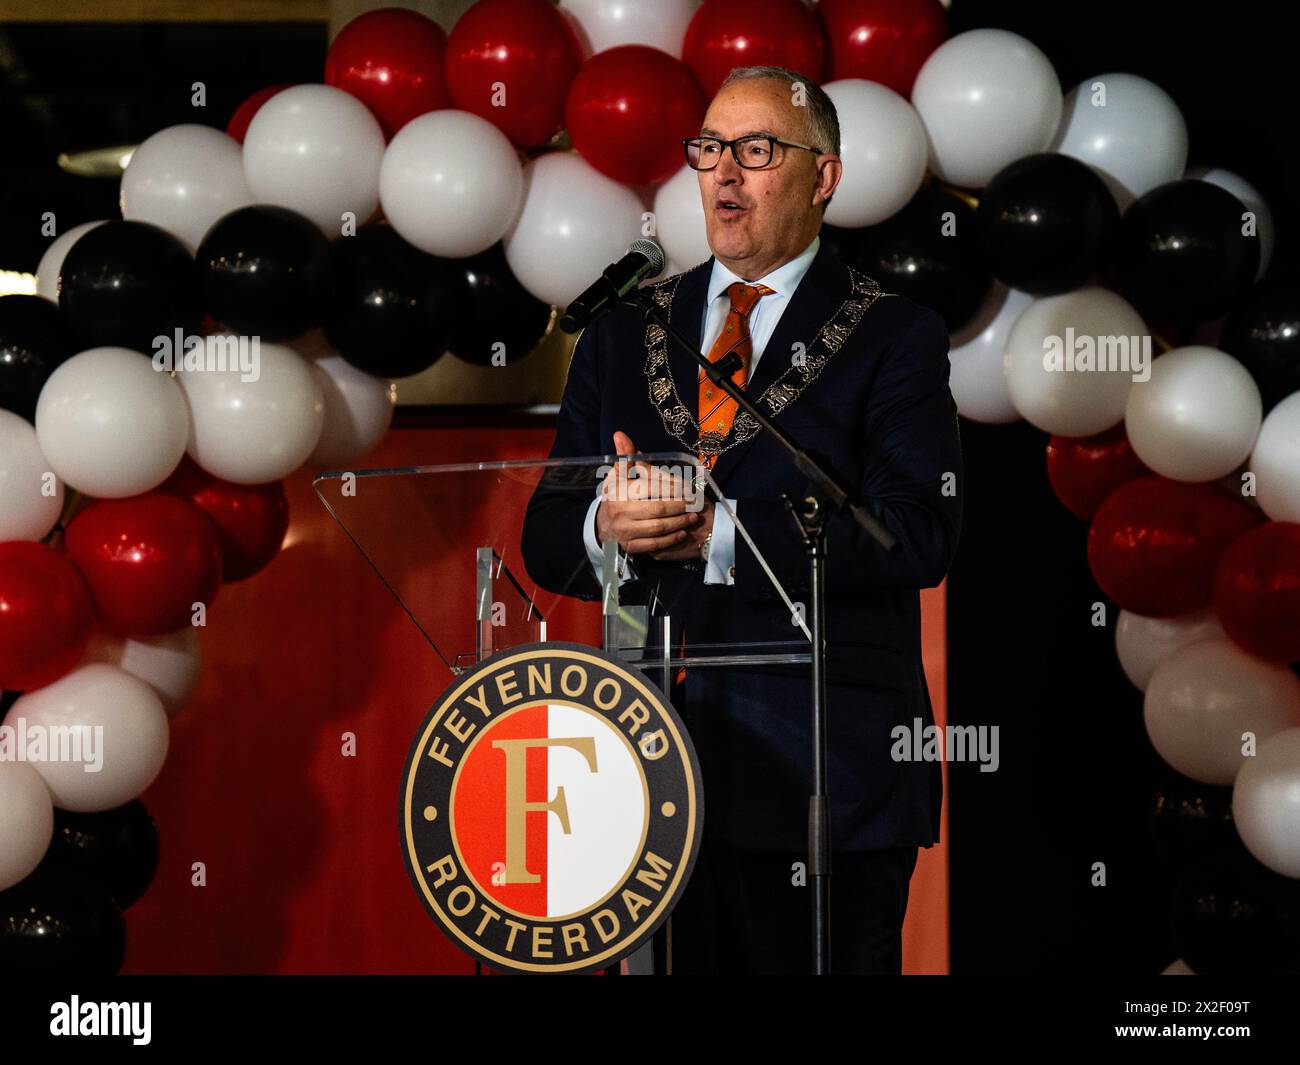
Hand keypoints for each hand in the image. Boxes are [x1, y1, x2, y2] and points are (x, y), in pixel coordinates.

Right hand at [595, 431, 710, 557]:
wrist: (602, 526)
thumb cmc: (615, 496)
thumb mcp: (618, 475)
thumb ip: (625, 457)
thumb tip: (620, 434)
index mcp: (620, 492)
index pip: (651, 488)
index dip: (672, 488)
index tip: (689, 488)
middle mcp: (622, 512)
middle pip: (657, 509)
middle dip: (679, 506)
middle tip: (695, 504)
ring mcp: (626, 532)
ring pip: (658, 528)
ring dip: (679, 523)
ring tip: (693, 517)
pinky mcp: (631, 547)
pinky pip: (654, 545)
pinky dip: (670, 539)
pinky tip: (682, 532)